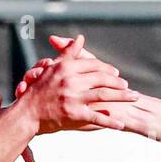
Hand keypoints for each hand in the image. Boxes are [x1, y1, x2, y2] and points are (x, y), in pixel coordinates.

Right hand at [17, 35, 137, 132]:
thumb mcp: (53, 68)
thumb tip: (81, 37)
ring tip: (133, 98)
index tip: (117, 74)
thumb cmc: (39, 91)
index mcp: (67, 67)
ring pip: (104, 95)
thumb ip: (68, 52)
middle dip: (118, 83)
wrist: (27, 114)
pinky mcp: (74, 114)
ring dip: (122, 97)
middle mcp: (71, 81)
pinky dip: (110, 121)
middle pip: (102, 79)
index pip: (94, 65)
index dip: (107, 69)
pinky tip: (121, 124)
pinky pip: (97, 118)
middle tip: (129, 87)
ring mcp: (73, 98)